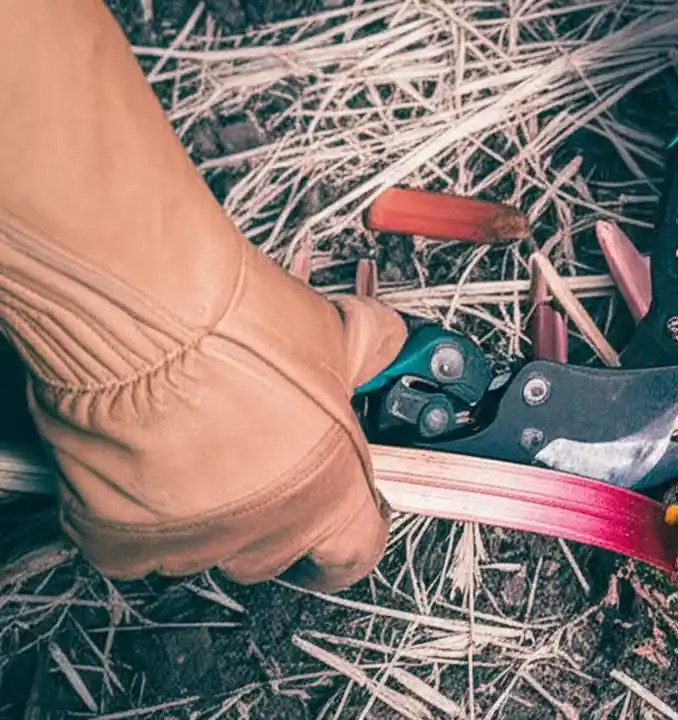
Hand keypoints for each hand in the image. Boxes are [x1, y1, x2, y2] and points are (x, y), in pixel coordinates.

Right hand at [0, 0, 405, 590]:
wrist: (132, 292)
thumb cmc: (233, 306)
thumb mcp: (330, 329)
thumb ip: (370, 346)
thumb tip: (397, 337)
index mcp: (322, 496)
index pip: (358, 554)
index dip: (354, 531)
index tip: (347, 514)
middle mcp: (251, 531)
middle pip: (278, 551)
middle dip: (276, 505)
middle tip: (258, 450)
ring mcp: (176, 534)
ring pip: (205, 544)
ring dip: (205, 503)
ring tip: (195, 436)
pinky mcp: (106, 525)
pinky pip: (135, 537)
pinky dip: (141, 502)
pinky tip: (145, 446)